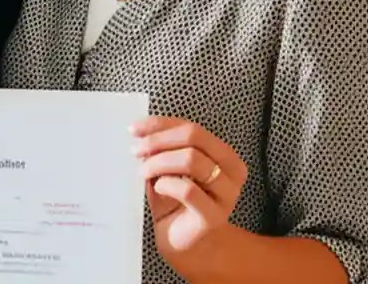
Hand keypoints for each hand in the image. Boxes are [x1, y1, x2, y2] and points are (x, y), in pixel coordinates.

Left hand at [132, 117, 248, 270]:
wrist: (186, 243)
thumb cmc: (176, 202)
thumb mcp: (167, 169)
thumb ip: (161, 149)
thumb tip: (139, 131)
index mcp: (224, 155)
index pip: (192, 128)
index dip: (161, 125)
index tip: (135, 129)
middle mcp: (232, 171)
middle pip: (194, 137)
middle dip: (158, 141)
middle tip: (136, 151)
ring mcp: (226, 194)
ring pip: (191, 160)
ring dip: (159, 162)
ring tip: (143, 172)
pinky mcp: (214, 216)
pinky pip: (187, 189)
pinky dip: (166, 184)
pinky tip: (157, 188)